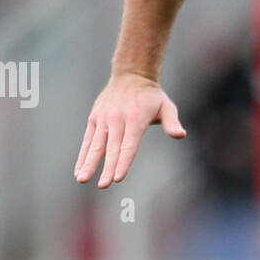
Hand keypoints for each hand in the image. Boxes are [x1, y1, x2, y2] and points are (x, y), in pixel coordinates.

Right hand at [74, 71, 185, 187]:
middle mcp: (117, 119)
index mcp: (136, 118)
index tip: (118, 177)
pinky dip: (83, 154)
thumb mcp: (166, 106)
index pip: (129, 145)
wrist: (131, 74)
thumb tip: (181, 135)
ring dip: (89, 163)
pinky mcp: (94, 118)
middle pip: (112, 148)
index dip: (124, 162)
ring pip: (96, 145)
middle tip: (103, 185)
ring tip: (82, 179)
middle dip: (107, 168)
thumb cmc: (152, 96)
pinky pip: (88, 139)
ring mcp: (104, 118)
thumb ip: (172, 122)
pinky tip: (78, 169)